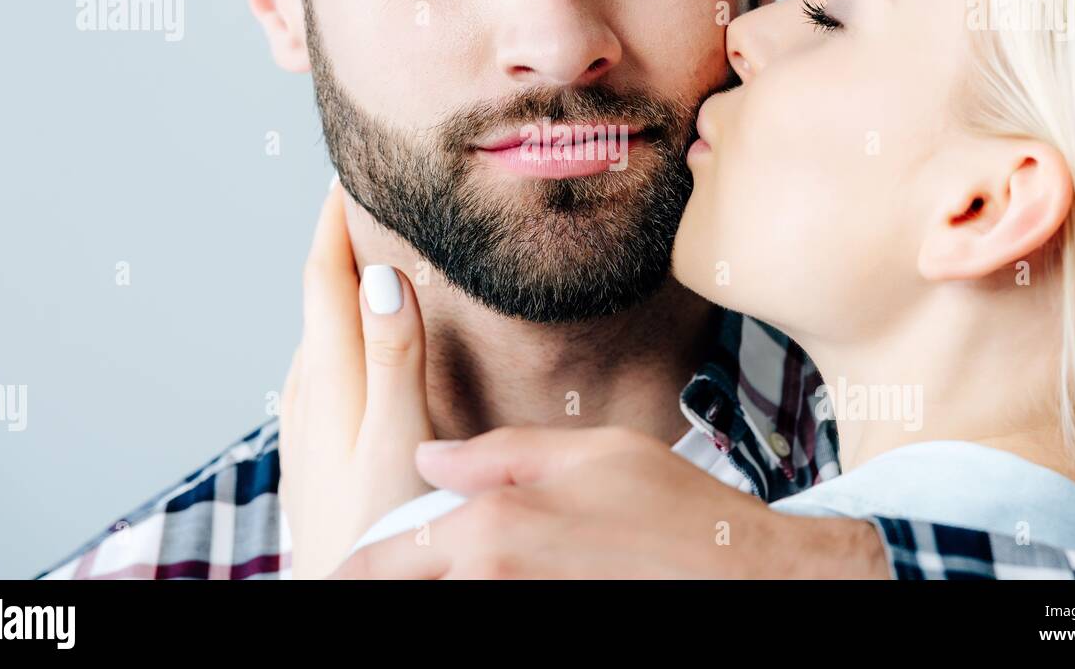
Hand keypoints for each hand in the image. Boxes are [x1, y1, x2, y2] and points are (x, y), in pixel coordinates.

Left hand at [279, 181, 434, 578]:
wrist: (347, 595)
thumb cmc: (380, 524)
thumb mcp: (397, 436)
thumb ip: (392, 354)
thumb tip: (378, 274)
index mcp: (329, 376)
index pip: (324, 276)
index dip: (335, 221)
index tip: (348, 172)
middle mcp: (307, 391)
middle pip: (318, 297)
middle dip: (337, 244)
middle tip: (364, 200)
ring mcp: (305, 423)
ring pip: (319, 333)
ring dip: (338, 289)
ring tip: (366, 260)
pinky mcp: (314, 449)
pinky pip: (323, 368)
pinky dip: (341, 333)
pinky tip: (357, 349)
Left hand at [331, 426, 888, 578]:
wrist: (743, 579)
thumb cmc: (676, 510)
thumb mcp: (589, 451)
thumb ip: (497, 455)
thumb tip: (429, 458)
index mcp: (492, 529)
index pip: (383, 561)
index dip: (350, 569)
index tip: (331, 567)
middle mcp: (493, 583)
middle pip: (404, 590)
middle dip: (386, 576)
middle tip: (363, 563)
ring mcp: (520, 613)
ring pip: (446, 601)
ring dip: (429, 584)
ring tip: (422, 564)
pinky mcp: (546, 624)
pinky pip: (487, 611)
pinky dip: (471, 593)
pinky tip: (495, 573)